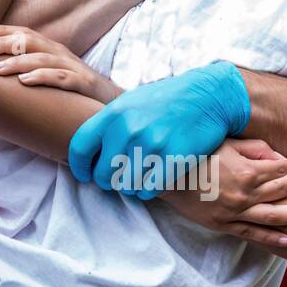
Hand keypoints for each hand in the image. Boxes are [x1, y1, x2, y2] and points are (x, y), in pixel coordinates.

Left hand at [0, 24, 121, 102]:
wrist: (115, 107)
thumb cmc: (77, 93)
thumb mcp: (53, 77)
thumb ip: (32, 70)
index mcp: (53, 51)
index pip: (26, 34)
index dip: (5, 30)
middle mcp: (62, 55)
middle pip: (31, 42)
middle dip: (4, 43)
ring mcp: (74, 68)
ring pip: (43, 59)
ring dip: (18, 61)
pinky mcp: (84, 85)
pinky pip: (62, 78)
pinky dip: (42, 77)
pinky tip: (24, 81)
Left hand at [68, 61, 251, 197]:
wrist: (207, 95)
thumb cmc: (165, 101)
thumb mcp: (131, 102)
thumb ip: (110, 124)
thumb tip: (89, 152)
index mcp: (114, 113)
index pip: (80, 147)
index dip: (79, 167)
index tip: (85, 176)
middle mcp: (129, 129)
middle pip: (103, 174)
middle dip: (108, 181)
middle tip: (118, 179)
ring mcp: (152, 144)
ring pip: (126, 185)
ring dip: (130, 188)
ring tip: (137, 180)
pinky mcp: (174, 158)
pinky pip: (149, 189)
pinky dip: (148, 191)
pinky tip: (153, 182)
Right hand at [159, 139, 286, 249]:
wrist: (167, 177)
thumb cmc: (196, 155)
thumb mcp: (225, 144)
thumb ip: (254, 148)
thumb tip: (277, 158)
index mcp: (246, 171)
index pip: (278, 169)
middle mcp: (245, 194)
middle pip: (282, 191)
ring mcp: (236, 211)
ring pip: (274, 216)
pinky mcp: (225, 224)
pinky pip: (252, 233)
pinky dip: (271, 238)